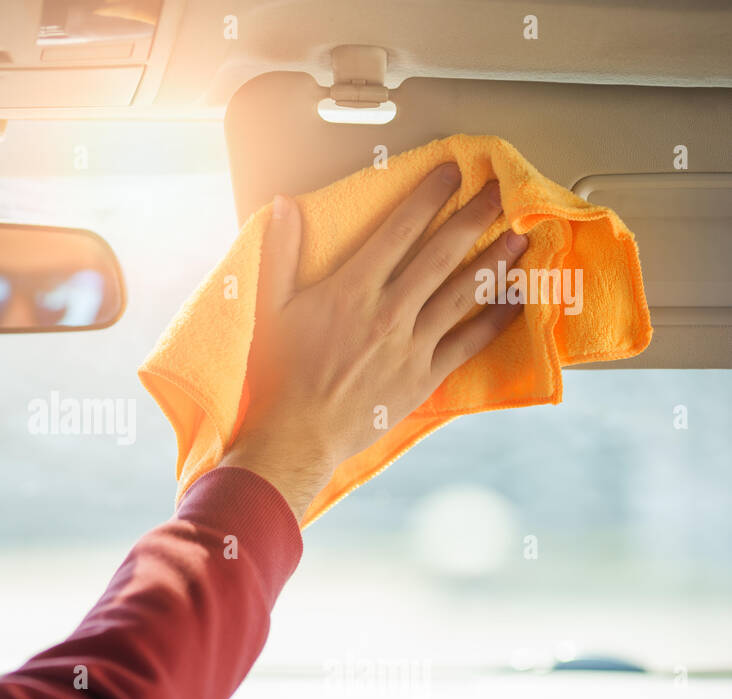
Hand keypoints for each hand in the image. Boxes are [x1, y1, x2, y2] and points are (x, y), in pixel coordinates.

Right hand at [220, 164, 528, 519]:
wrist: (296, 434)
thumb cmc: (279, 374)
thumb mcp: (270, 307)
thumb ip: (280, 252)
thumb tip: (283, 205)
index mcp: (351, 290)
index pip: (399, 231)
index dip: (428, 197)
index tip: (450, 173)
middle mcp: (388, 312)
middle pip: (441, 254)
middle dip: (473, 217)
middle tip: (498, 192)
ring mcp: (411, 344)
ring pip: (463, 293)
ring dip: (495, 261)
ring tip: (519, 236)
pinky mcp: (424, 375)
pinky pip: (469, 341)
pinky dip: (497, 319)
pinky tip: (518, 300)